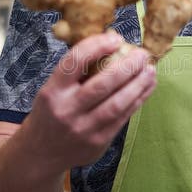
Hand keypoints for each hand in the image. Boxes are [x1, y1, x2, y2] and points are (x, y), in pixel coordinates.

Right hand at [26, 32, 156, 169]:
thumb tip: (110, 44)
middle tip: (143, 54)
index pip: (74, 63)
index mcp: (52, 92)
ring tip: (150, 71)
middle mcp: (66, 110)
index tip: (116, 38)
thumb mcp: (52, 90)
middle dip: (127, 67)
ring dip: (138, 85)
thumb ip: (75, 72)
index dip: (96, 47)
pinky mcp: (98, 142)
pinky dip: (137, 101)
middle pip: (102, 85)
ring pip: (117, 104)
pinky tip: (146, 88)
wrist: (41, 153)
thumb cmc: (51, 112)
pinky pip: (122, 118)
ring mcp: (83, 129)